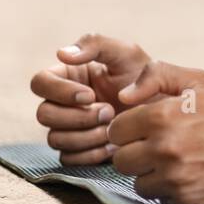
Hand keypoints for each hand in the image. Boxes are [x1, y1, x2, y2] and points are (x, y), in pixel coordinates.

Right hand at [30, 33, 156, 165]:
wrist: (164, 111)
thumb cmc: (144, 77)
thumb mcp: (126, 53)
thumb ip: (95, 44)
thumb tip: (61, 53)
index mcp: (68, 76)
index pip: (40, 82)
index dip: (59, 91)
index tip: (90, 94)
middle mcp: (62, 103)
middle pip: (44, 114)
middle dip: (77, 116)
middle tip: (109, 112)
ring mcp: (68, 129)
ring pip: (54, 139)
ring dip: (85, 136)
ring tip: (114, 128)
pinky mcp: (78, 151)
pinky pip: (68, 159)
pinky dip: (90, 154)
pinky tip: (113, 145)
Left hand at [108, 62, 203, 203]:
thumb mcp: (200, 82)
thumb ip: (157, 75)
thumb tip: (123, 95)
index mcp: (162, 116)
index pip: (116, 131)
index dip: (130, 130)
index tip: (147, 130)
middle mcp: (164, 148)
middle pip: (121, 160)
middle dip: (137, 154)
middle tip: (162, 148)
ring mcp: (175, 178)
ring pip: (139, 183)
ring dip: (154, 175)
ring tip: (180, 163)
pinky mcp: (187, 202)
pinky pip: (161, 200)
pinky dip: (172, 192)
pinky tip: (193, 177)